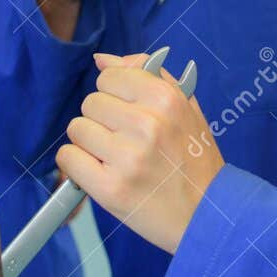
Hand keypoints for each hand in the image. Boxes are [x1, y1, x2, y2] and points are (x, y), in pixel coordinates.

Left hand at [55, 52, 223, 252]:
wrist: (208, 216)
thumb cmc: (196, 162)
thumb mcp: (186, 109)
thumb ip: (148, 76)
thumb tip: (102, 60)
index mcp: (166, 98)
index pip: (109, 77)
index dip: (115, 96)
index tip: (129, 115)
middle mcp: (147, 124)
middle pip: (90, 103)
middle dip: (103, 121)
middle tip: (127, 143)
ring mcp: (128, 157)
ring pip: (77, 129)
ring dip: (90, 144)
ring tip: (116, 160)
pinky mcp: (110, 188)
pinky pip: (68, 158)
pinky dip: (77, 166)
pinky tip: (100, 173)